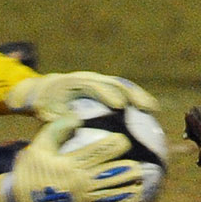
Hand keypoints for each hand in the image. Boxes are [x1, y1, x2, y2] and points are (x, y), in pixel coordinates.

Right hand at [0, 115, 142, 201]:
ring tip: (139, 182)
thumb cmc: (31, 171)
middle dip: (130, 169)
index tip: (123, 141)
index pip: (103, 151)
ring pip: (116, 196)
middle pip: (115, 174)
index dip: (117, 144)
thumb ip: (57, 129)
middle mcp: (81, 184)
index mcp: (72, 164)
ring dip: (131, 189)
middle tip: (138, 164)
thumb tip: (77, 117)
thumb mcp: (38, 146)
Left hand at [3, 72, 160, 119]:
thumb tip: (74, 122)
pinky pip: (123, 92)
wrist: (48, 89)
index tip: (119, 106)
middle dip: (131, 93)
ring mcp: (101, 82)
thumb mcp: (46, 109)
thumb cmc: (46, 104)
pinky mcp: (106, 88)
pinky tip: (148, 113)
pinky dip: (136, 100)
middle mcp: (93, 79)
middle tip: (144, 106)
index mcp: (78, 82)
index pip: (95, 87)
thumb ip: (57, 115)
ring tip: (154, 108)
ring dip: (139, 96)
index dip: (108, 95)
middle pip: (115, 83)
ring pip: (124, 86)